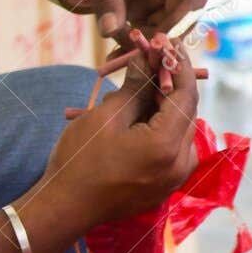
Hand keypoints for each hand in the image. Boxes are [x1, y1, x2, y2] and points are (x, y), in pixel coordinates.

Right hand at [30, 45, 199, 229]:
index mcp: (167, 146)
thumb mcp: (106, 116)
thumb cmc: (79, 161)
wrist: (64, 208)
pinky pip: (172, 149)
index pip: (186, 95)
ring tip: (138, 88)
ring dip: (165, 106)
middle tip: (153, 59)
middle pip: (187, 112)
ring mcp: (174, 179)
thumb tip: (147, 58)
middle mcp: (180, 164)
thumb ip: (135, 86)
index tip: (169, 43)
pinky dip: (160, 128)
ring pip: (180, 130)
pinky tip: (138, 117)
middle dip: (171, 83)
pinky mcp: (164, 187)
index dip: (178, 65)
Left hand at [62, 0, 212, 41]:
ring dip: (148, 41)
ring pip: (167, 23)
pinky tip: (116, 51)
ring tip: (118, 53)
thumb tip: (111, 32)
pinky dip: (136, 40)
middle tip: (140, 51)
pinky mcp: (146, 2)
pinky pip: (149, 26)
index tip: (169, 32)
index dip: (191, 8)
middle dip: (166, 33)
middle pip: (187, 8)